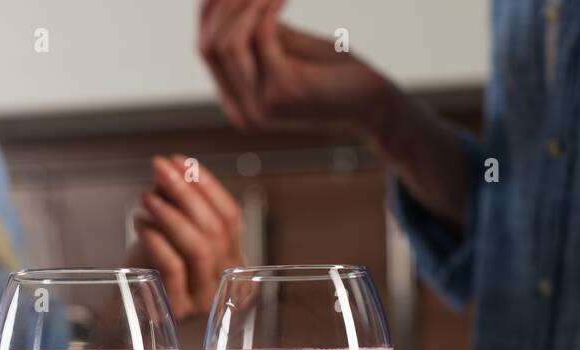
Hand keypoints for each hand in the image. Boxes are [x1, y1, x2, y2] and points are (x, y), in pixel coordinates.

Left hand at [127, 153, 242, 320]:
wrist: (126, 308)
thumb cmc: (149, 266)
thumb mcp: (165, 229)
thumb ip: (173, 200)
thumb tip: (171, 166)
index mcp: (232, 261)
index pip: (231, 217)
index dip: (207, 186)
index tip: (183, 161)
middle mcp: (224, 282)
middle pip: (216, 230)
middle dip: (186, 193)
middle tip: (161, 169)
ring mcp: (203, 300)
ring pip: (198, 248)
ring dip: (172, 215)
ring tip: (148, 196)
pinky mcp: (177, 309)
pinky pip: (173, 268)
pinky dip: (156, 239)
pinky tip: (140, 223)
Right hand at [198, 0, 395, 136]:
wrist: (373, 105)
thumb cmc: (334, 75)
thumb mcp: (287, 50)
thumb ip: (257, 33)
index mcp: (237, 102)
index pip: (205, 48)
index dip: (210, 7)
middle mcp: (242, 110)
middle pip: (207, 46)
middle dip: (223, 3)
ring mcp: (260, 105)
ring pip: (228, 43)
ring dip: (244, 3)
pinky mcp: (282, 91)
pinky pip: (262, 36)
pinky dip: (267, 8)